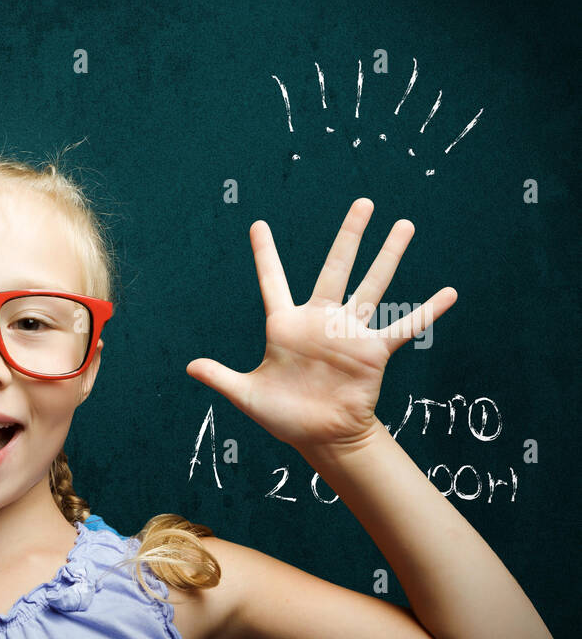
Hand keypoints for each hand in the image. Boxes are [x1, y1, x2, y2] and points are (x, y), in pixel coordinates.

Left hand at [185, 199, 456, 454]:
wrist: (320, 437)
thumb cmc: (283, 415)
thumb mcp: (246, 395)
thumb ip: (220, 377)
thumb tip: (189, 366)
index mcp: (285, 326)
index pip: (273, 282)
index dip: (265, 255)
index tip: (258, 224)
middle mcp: (320, 321)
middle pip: (335, 268)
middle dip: (349, 236)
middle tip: (363, 202)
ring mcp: (349, 333)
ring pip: (373, 285)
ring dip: (389, 256)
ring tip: (404, 224)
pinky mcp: (373, 351)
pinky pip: (404, 327)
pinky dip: (426, 311)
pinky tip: (449, 293)